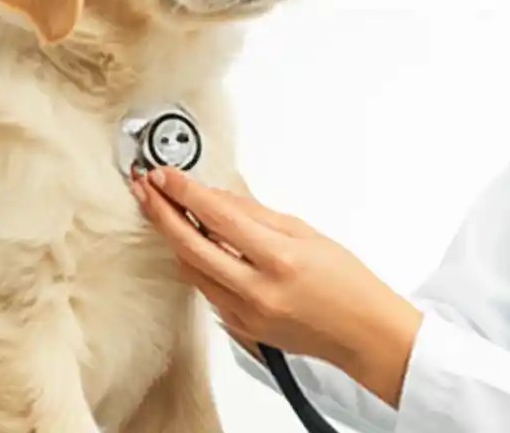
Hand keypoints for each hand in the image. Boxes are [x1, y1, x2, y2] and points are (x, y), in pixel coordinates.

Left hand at [131, 167, 423, 407]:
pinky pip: (207, 290)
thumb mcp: (306, 234)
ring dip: (174, 238)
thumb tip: (217, 197)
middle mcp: (257, 290)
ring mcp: (245, 314)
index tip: (164, 176)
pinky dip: (197, 264)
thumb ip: (256, 215)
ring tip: (164, 210)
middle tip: (146, 188)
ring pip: (192, 271)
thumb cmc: (347, 284)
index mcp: (278, 259)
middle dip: (162, 213)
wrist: (363, 334)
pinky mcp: (240, 329)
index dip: (184, 193)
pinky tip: (195, 245)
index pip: (217, 218)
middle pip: (190, 247)